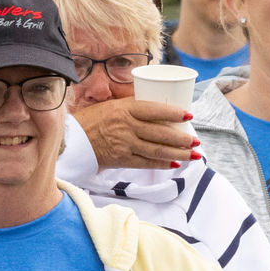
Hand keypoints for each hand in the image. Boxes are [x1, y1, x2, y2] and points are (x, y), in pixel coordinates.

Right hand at [74, 98, 200, 169]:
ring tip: (194, 155)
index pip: (154, 110)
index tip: (188, 115)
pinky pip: (146, 163)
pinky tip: (175, 164)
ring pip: (157, 150)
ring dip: (178, 154)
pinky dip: (162, 164)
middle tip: (196, 141)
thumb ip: (132, 106)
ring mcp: (125, 144)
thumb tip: (156, 105)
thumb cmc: (92, 120)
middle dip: (182, 139)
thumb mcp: (112, 105)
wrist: (73, 139)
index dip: (173, 113)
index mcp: (124, 109)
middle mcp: (126, 126)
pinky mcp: (122, 159)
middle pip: (160, 133)